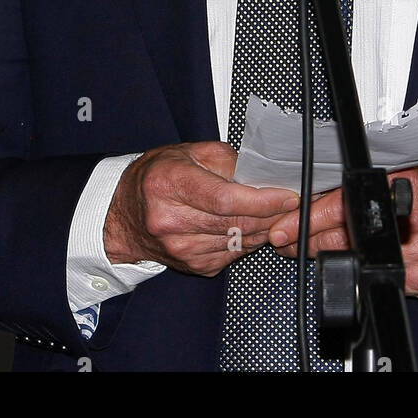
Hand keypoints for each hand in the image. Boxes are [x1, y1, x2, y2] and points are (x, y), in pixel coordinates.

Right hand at [103, 141, 300, 276]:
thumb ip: (226, 160)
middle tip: (292, 203)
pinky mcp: (192, 266)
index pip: (224, 199)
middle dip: (272, 214)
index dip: (262, 200)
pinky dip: (248, 241)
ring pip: (239, 242)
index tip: (287, 195)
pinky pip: (233, 255)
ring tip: (274, 212)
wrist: (125, 214)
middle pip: (236, 223)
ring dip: (264, 229)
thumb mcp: (187, 152)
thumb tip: (261, 174)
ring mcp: (180, 249)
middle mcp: (171, 221)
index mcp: (168, 184)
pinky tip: (250, 226)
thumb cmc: (156, 178)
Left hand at [266, 163, 417, 296]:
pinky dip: (360, 267)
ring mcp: (413, 254)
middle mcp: (406, 221)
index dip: (308, 217)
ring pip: (354, 259)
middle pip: (341, 236)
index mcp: (400, 185)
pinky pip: (377, 275)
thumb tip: (325, 185)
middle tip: (284, 234)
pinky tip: (348, 258)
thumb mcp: (409, 170)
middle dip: (306, 238)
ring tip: (305, 245)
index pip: (342, 205)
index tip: (286, 223)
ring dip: (325, 253)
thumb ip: (373, 179)